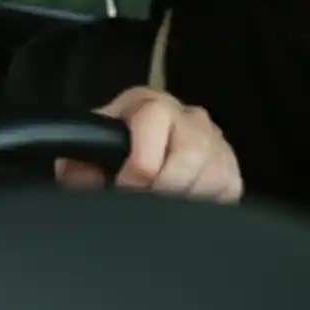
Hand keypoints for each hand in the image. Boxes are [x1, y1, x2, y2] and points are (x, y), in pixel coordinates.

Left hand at [58, 87, 242, 202]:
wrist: (134, 153)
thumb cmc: (110, 150)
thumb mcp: (88, 149)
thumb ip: (78, 159)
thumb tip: (84, 175)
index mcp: (147, 103)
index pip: (156, 120)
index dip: (141, 161)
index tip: (126, 186)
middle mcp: (186, 115)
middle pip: (192, 149)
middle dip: (166, 184)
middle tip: (147, 203)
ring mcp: (214, 139)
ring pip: (214, 172)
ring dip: (186, 196)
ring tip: (162, 205)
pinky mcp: (230, 165)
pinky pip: (229, 188)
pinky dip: (206, 202)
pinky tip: (183, 204)